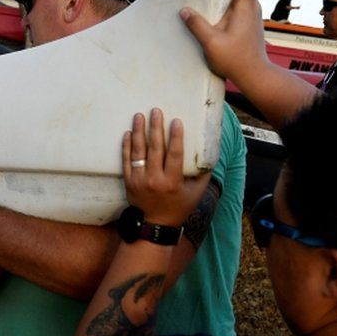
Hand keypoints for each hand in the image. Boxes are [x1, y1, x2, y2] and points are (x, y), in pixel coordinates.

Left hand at [122, 108, 210, 226]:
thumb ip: (203, 174)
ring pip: (138, 152)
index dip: (175, 137)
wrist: (155, 224)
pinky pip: (126, 160)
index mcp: (172, 182)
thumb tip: (210, 153)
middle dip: (155, 128)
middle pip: (155, 149)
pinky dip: (127, 146)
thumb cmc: (179, 207)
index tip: (176, 121)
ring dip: (139, 132)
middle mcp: (155, 180)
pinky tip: (129, 133)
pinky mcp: (129, 181)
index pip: (174, 154)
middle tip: (155, 111)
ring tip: (139, 115)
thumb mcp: (197, 193)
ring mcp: (139, 180)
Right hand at [180, 0, 266, 81]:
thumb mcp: (211, 42)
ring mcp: (253, 17)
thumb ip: (197, 25)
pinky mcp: (251, 25)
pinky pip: (244, 4)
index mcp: (244, 7)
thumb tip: (184, 10)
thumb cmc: (235, 59)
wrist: (255, 75)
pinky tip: (226, 1)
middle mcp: (252, 8)